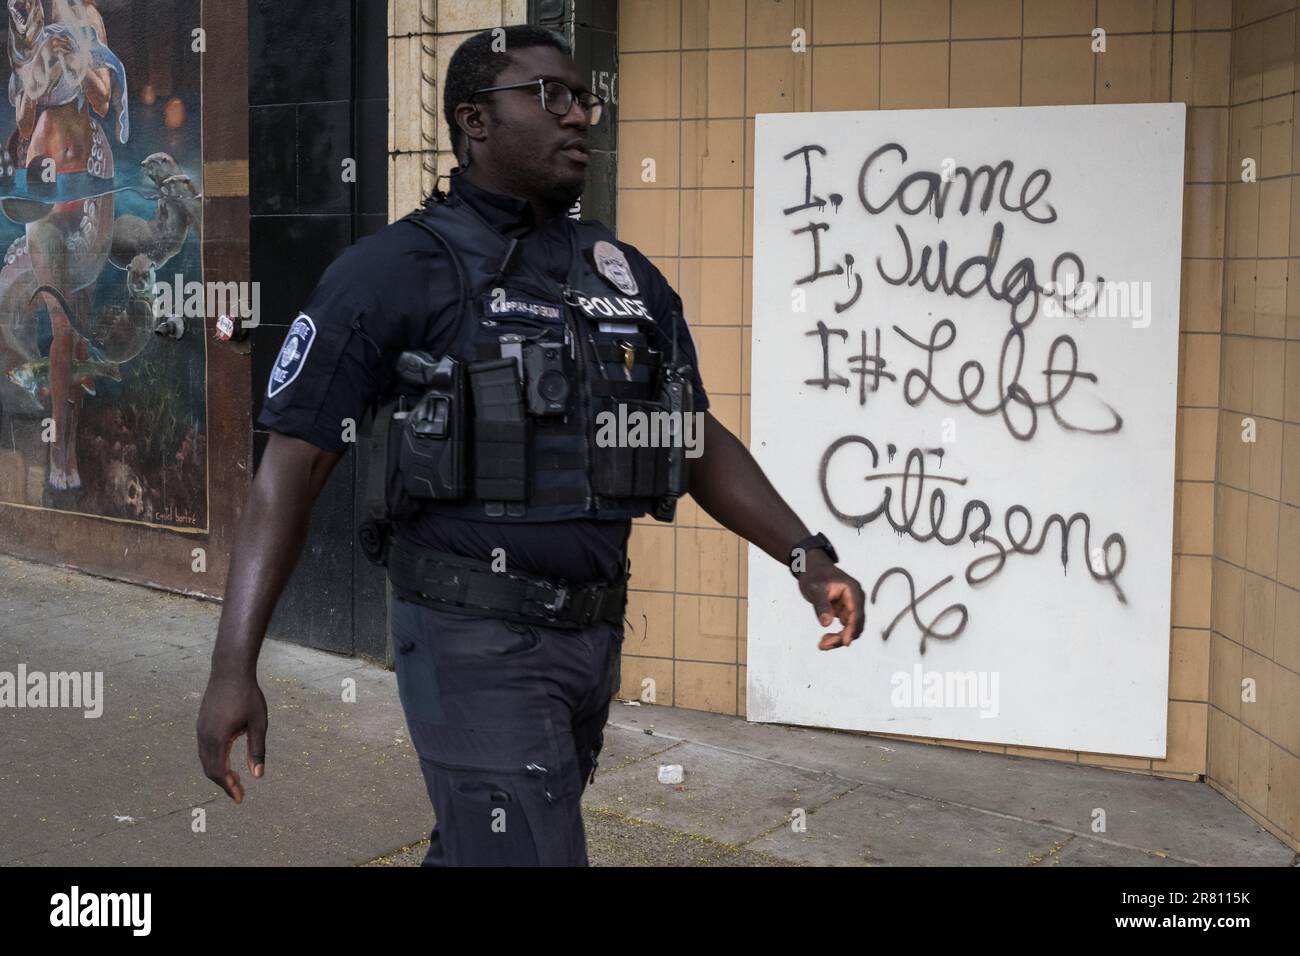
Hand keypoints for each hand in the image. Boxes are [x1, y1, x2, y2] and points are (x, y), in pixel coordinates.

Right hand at [196, 670, 267, 802]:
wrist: (230, 671)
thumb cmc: (248, 695)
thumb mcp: (258, 723)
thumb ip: (257, 749)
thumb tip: (258, 775)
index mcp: (218, 738)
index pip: (219, 772)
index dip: (229, 787)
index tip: (240, 798)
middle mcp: (204, 736)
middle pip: (210, 769)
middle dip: (224, 783)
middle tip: (239, 792)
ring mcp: (200, 729)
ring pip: (205, 760)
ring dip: (218, 772)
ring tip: (235, 779)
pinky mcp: (201, 724)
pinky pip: (204, 750)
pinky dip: (214, 761)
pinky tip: (227, 760)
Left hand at [796, 552, 866, 649]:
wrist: (812, 569)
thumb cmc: (814, 575)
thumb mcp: (814, 588)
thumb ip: (821, 605)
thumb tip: (826, 624)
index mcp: (853, 590)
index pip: (857, 613)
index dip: (852, 629)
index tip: (845, 643)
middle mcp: (856, 599)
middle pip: (856, 625)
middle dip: (842, 637)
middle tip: (822, 645)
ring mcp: (852, 606)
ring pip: (852, 629)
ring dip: (840, 639)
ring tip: (822, 644)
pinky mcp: (846, 612)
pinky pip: (846, 628)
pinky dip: (837, 636)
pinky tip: (824, 640)